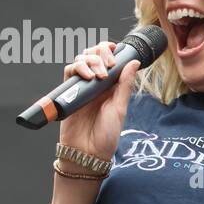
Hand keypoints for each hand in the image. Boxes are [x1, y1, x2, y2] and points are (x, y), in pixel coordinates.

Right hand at [58, 42, 139, 161]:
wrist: (87, 152)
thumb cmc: (106, 135)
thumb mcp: (120, 108)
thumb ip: (125, 85)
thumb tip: (134, 62)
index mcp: (111, 87)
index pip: (108, 60)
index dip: (110, 51)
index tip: (115, 51)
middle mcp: (96, 85)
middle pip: (93, 55)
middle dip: (100, 53)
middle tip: (108, 65)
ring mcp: (82, 88)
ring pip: (80, 60)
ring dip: (90, 60)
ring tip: (98, 75)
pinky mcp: (68, 93)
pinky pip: (69, 72)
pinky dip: (77, 68)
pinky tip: (86, 77)